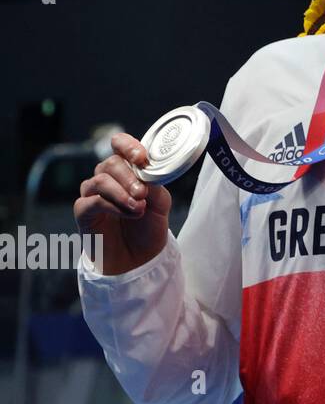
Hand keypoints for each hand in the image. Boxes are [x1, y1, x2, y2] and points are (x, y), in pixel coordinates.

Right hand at [74, 132, 172, 274]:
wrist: (139, 259)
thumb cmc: (148, 227)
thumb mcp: (161, 203)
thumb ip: (155, 185)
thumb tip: (145, 172)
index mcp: (127, 170)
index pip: (119, 145)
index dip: (128, 145)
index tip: (141, 157)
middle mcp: (107, 178)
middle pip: (110, 162)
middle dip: (129, 176)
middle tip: (143, 193)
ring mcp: (93, 195)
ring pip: (99, 180)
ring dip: (122, 192)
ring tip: (139, 208)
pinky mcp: (83, 213)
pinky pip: (91, 201)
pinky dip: (111, 205)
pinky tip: (128, 213)